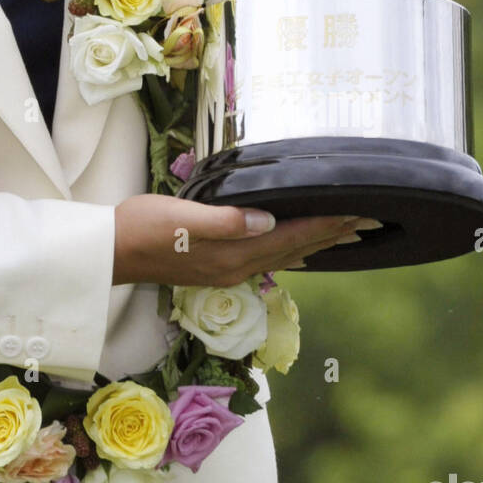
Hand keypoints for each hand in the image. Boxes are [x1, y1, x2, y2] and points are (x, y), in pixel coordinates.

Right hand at [112, 194, 379, 286]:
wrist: (112, 251)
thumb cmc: (143, 228)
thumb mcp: (183, 219)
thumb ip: (226, 221)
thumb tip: (268, 220)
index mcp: (234, 254)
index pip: (292, 236)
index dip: (327, 224)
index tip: (359, 212)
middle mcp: (238, 267)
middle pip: (298, 249)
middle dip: (334, 234)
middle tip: (370, 220)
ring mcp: (229, 270)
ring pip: (287, 256)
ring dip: (320, 244)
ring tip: (348, 234)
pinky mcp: (219, 266)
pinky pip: (271, 259)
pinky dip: (295, 251)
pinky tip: (300, 249)